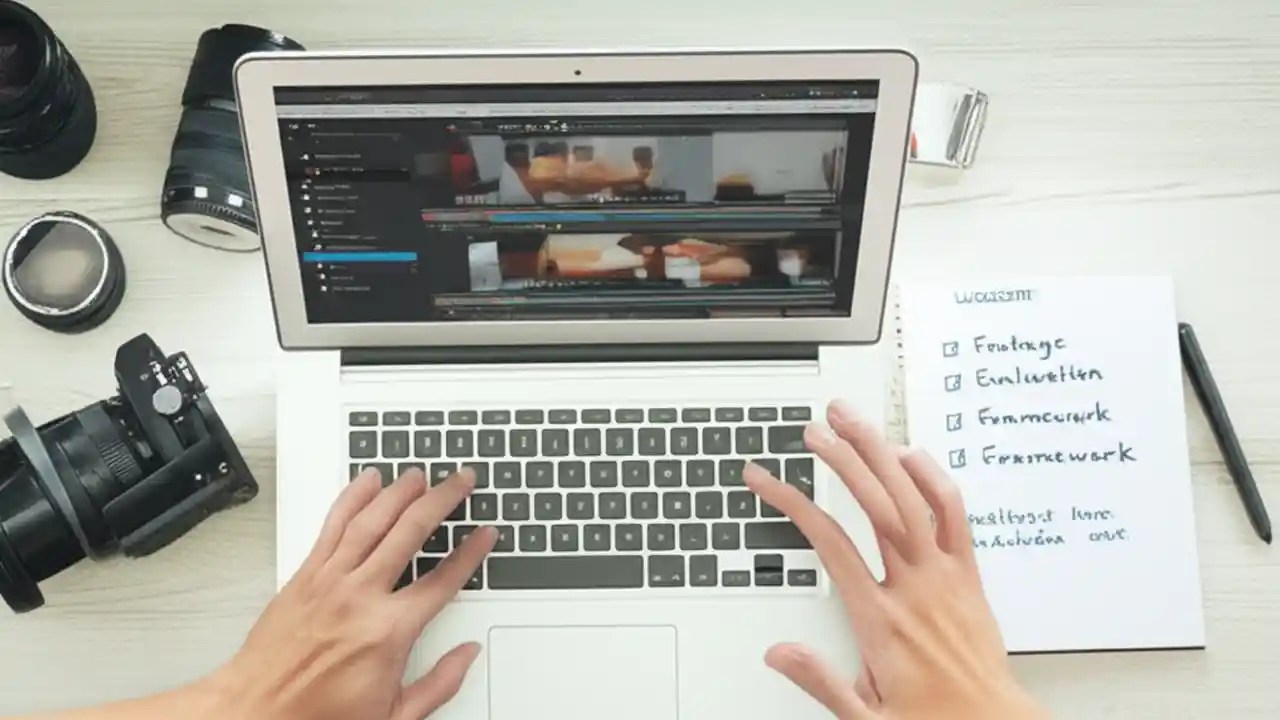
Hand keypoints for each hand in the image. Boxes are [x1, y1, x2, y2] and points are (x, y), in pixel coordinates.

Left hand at [210, 467, 494, 719]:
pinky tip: (367, 482)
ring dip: (401, 491)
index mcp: (389, 632)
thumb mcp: (394, 716)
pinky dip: (352, 498)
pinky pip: (333, 526)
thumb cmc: (318, 717)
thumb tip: (468, 654)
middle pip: (412, 532)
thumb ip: (439, 684)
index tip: (485, 534)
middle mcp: (360, 597)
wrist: (254, 713)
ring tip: (421, 474)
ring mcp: (330, 581)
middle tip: (462, 481)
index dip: (471, 553)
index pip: (443, 580)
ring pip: (372, 520)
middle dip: (443, 500)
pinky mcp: (304, 576)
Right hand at [745, 400, 1048, 719]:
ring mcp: (945, 576)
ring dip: (883, 454)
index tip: (764, 479)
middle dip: (841, 458)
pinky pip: (955, 515)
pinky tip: (910, 457)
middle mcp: (914, 588)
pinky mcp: (970, 575)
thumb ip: (820, 681)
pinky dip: (933, 479)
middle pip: (875, 505)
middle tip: (814, 429)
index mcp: (880, 620)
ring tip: (857, 422)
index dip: (791, 501)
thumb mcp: (865, 718)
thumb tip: (778, 652)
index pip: (828, 542)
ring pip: (913, 499)